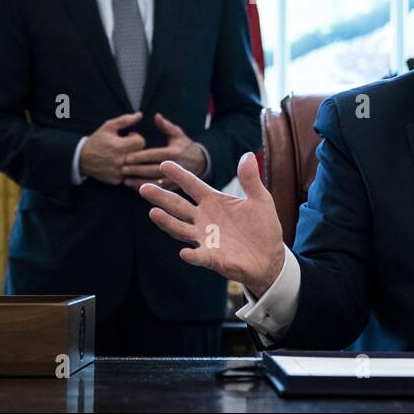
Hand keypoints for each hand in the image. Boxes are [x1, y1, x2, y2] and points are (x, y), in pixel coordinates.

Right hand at [78, 113, 145, 183]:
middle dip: (135, 148)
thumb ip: (125, 120)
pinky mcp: (116, 180)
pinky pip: (129, 175)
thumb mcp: (108, 126)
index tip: (128, 136)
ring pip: (136, 166)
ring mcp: (118, 172)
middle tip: (125, 146)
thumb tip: (139, 115)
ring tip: (123, 154)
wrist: (81, 158)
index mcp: (120, 146)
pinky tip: (117, 164)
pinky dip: (126, 170)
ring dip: (132, 160)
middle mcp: (120, 161)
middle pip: (140, 154)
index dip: (135, 137)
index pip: (141, 142)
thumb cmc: (96, 140)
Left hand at [121, 112, 206, 189]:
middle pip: (152, 170)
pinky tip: (135, 188)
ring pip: (154, 182)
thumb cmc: (184, 145)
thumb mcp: (177, 134)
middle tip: (123, 169)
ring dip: (139, 182)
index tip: (127, 157)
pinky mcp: (174, 187)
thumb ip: (165, 126)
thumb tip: (156, 116)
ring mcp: (175, 178)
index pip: (154, 155)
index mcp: (174, 152)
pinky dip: (147, 190)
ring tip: (126, 180)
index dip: (140, 157)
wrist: (200, 162)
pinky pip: (159, 190)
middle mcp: (175, 166)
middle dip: (136, 170)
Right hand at [139, 153, 284, 296]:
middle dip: (161, 197)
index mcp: (213, 201)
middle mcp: (204, 219)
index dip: (179, 174)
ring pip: (180, 229)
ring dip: (167, 222)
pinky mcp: (212, 258)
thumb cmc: (262, 227)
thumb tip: (247, 155)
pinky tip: (184, 252)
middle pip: (178, 206)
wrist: (270, 257)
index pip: (192, 185)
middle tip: (143, 188)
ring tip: (153, 213)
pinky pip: (199, 256)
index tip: (164, 163)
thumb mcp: (260, 199)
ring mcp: (205, 238)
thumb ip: (250, 179)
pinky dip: (192, 255)